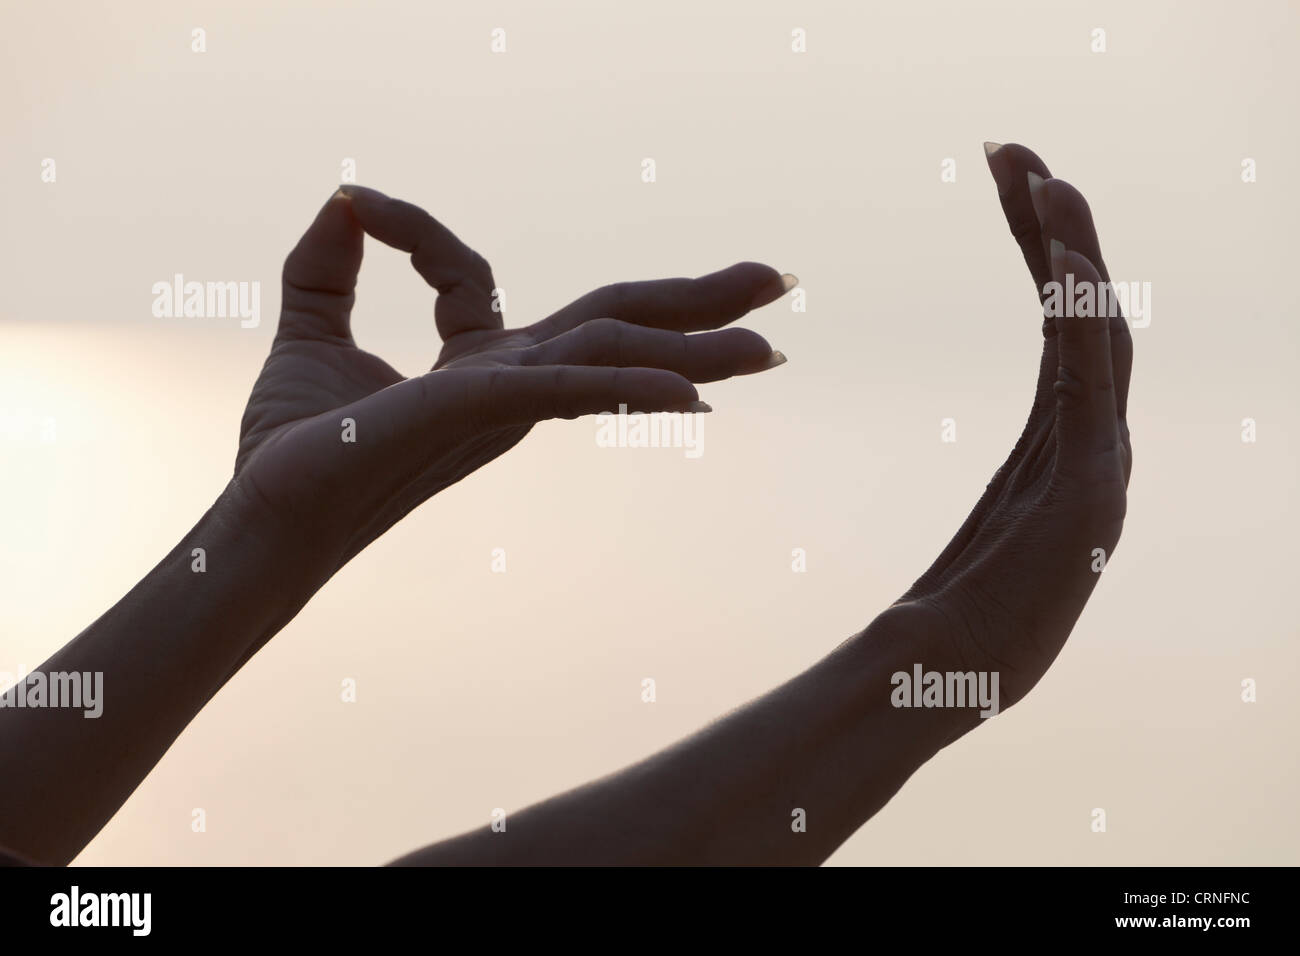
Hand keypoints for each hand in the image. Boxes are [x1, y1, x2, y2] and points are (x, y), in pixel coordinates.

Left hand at [231, 186, 792, 574]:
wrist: (266, 520)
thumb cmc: (293, 449)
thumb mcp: (310, 331)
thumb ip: (327, 267)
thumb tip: (344, 199)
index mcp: (472, 367)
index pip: (475, 276)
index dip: (417, 228)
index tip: (358, 201)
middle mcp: (507, 386)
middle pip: (616, 325)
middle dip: (697, 304)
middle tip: (776, 281)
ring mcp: (503, 402)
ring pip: (615, 355)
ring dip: (696, 347)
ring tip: (770, 344)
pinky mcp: (480, 411)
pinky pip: (567, 390)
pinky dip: (628, 385)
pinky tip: (694, 394)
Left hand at [884, 144, 1132, 709]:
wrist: (943, 679)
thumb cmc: (957, 615)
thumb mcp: (995, 526)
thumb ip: (1018, 484)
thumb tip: (1013, 469)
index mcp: (1062, 439)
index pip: (1063, 320)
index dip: (1044, 243)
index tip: (1009, 174)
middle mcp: (1092, 442)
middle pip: (1087, 311)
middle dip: (1058, 226)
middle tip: (1017, 152)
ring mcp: (1097, 468)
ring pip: (1097, 336)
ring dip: (1074, 255)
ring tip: (1043, 183)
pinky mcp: (1087, 497)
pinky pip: (1087, 391)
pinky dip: (1083, 325)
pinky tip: (1064, 265)